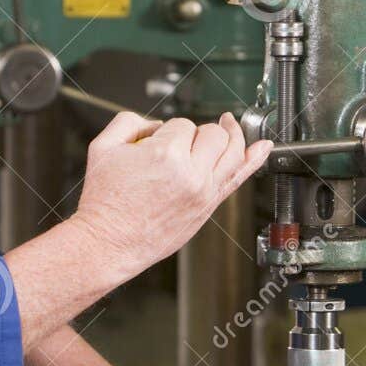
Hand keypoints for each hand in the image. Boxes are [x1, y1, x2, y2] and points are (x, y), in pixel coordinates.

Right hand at [71, 111, 270, 278]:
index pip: (181, 125)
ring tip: (229, 125)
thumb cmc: (104, 202)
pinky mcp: (208, 208)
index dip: (167, 131)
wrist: (108, 243)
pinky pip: (238, 179)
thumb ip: (129, 122)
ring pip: (232, 151)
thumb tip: (155, 124)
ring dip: (232, 135)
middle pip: (212, 134)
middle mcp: (191, 173)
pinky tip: (263, 147)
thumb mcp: (102, 148)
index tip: (154, 143)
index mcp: (165, 154)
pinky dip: (254, 160)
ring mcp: (203, 192)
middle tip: (181, 142)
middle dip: (197, 132)